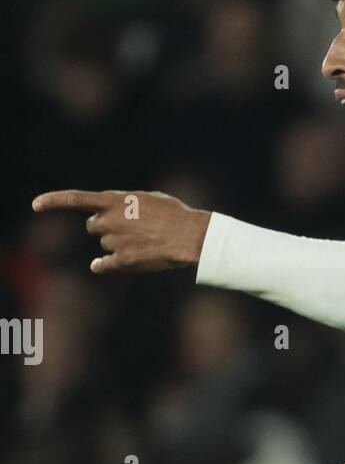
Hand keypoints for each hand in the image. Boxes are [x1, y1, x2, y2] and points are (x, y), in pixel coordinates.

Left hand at [31, 189, 210, 274]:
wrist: (190, 236)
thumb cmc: (174, 214)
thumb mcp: (147, 198)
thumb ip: (125, 203)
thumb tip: (113, 212)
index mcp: (114, 201)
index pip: (75, 199)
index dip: (52, 201)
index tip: (35, 205)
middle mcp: (109, 220)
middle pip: (92, 226)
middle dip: (104, 227)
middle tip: (127, 228)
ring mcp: (115, 241)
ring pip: (104, 245)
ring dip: (116, 244)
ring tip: (142, 242)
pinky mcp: (123, 261)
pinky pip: (103, 265)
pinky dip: (101, 265)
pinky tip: (99, 266)